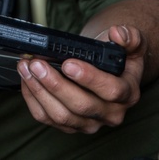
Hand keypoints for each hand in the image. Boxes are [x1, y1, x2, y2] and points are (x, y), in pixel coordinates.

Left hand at [16, 25, 144, 133]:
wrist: (110, 71)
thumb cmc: (118, 57)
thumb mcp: (132, 44)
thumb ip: (129, 36)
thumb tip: (117, 33)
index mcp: (128, 94)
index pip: (111, 91)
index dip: (89, 78)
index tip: (68, 63)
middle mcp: (111, 114)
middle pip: (81, 106)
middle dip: (55, 84)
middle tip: (37, 64)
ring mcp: (90, 123)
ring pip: (61, 116)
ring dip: (40, 91)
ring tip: (26, 68)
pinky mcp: (71, 126)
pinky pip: (48, 119)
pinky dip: (33, 99)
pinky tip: (26, 80)